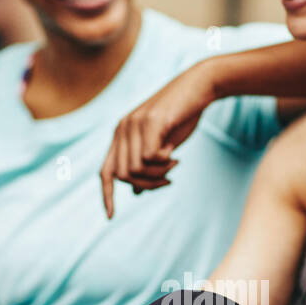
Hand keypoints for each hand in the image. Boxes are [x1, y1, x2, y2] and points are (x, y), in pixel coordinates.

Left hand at [100, 62, 215, 217]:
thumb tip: (137, 192)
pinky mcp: (149, 122)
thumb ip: (147, 166)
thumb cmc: (183, 117)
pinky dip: (164, 164)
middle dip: (146, 184)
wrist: (200, 87)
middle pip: (122, 175)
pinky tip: (175, 154)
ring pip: (134, 170)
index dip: (106, 195)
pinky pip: (149, 158)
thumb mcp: (163, 146)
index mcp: (121, 135)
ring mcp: (133, 124)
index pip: (105, 171)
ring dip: (157, 175)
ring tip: (173, 165)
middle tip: (168, 180)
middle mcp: (122, 129)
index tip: (110, 217)